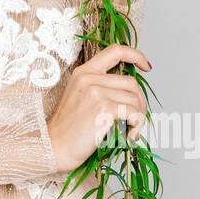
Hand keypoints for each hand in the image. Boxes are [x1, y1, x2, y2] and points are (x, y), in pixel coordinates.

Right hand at [47, 44, 152, 170]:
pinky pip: (134, 113)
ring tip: (130, 130)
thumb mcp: (80, 98)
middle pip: (131, 83)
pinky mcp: (103, 108)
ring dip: (139, 117)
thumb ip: (100, 88)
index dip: (135, 55)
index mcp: (83, 72)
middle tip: (136, 119)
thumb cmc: (68, 129)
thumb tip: (131, 92)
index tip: (146, 67)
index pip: (115, 51)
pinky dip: (137, 126)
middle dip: (140, 102)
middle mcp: (89, 78)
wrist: (54, 147)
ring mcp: (95, 92)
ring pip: (134, 99)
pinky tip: (130, 135)